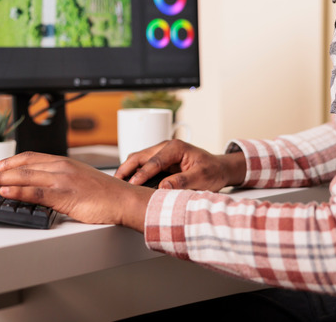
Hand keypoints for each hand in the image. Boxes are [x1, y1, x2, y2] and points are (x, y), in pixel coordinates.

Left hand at [0, 152, 153, 231]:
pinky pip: (36, 191)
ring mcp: (62, 179)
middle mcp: (61, 167)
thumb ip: (60, 180)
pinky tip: (5, 191)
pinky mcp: (64, 194)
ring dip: (1, 180)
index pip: (30, 158)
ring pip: (25, 176)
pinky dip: (18, 190)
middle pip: (22, 165)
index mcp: (63, 162)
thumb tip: (42, 188)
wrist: (124, 200)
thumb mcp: (79, 180)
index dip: (9, 162)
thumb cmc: (105, 194)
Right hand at [115, 139, 244, 191]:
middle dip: (126, 169)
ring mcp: (161, 154)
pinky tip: (127, 184)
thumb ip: (183, 181)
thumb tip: (164, 187)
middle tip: (116, 182)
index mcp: (175, 148)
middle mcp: (165, 148)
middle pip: (139, 156)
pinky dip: (133, 174)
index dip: (142, 174)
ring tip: (118, 185)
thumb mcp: (202, 177)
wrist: (219, 169)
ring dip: (127, 171)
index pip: (154, 161)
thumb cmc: (213, 171)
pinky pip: (143, 166)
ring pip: (138, 160)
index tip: (132, 184)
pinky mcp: (160, 162)